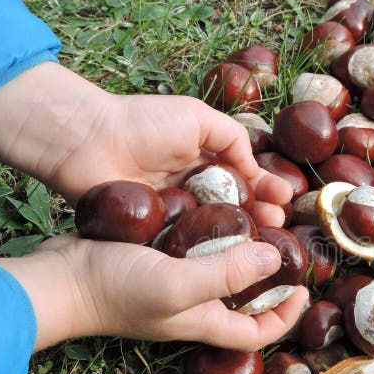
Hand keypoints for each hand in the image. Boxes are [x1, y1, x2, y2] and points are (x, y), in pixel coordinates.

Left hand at [0, 62, 289, 225]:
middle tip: (279, 223)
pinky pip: (186, 243)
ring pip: (214, 228)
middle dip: (261, 214)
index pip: (243, 177)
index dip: (265, 187)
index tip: (286, 199)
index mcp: (202, 159)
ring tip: (264, 238)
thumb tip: (254, 166)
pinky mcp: (155, 232)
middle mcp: (191, 187)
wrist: (88, 141)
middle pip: (233, 206)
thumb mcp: (196, 117)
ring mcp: (174, 212)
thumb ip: (231, 137)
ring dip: (241, 234)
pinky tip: (230, 256)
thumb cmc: (142, 123)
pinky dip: (207, 250)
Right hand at [0, 234, 308, 350]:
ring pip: (221, 266)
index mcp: (203, 320)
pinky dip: (211, 230)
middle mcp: (193, 303)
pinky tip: (218, 206)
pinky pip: (195, 246)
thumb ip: (227, 275)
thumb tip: (276, 261)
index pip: (257, 332)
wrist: (58, 277)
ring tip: (259, 216)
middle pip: (244, 298)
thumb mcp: (178, 285)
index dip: (286, 316)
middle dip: (269, 275)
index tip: (304, 288)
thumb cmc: (115, 289)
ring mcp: (173, 280)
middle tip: (284, 241)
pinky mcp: (157, 257)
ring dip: (243, 246)